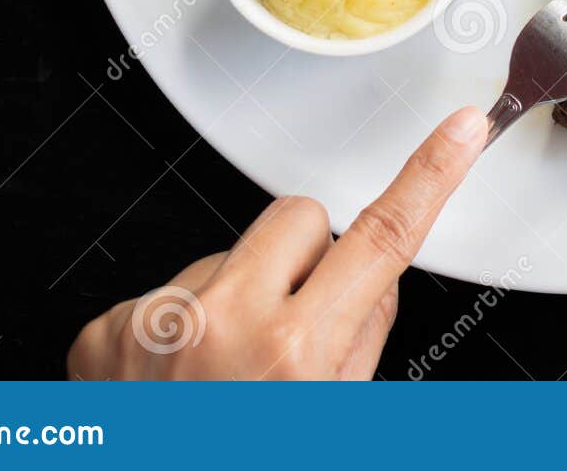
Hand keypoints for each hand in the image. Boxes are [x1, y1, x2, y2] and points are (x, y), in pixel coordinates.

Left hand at [68, 106, 487, 379]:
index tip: (462, 129)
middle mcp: (221, 326)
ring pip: (227, 254)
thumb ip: (359, 340)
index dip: (431, 176)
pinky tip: (175, 386)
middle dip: (309, 256)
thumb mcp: (335, 421)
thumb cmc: (252, 466)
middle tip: (297, 327)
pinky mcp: (104, 331)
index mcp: (294, 356)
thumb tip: (367, 280)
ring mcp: (155, 324)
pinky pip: (167, 291)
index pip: (382, 239)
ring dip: (237, 299)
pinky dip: (178, 331)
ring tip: (221, 379)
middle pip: (299, 218)